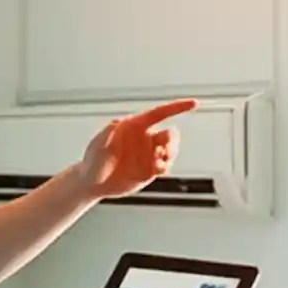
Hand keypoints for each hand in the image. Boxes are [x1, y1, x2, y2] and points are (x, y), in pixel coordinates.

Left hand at [77, 98, 197, 198]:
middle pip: (170, 134)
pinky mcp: (151, 169)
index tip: (194, 103)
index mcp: (135, 126)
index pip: (160, 113)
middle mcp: (145, 138)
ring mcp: (149, 154)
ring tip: (158, 164)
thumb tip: (115, 123)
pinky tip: (156, 170)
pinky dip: (164, 167)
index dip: (177, 107)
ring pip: (171, 150)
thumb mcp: (97, 147)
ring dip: (170, 155)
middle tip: (164, 151)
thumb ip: (106, 135)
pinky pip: (165, 166)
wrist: (94, 184)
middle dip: (172, 142)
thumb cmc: (93, 162)